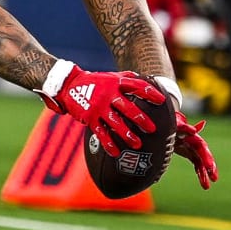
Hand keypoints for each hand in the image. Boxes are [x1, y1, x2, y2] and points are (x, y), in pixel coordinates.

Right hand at [40, 64, 164, 155]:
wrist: (69, 85)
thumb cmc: (94, 81)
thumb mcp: (110, 76)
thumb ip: (127, 78)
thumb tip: (149, 81)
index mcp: (116, 83)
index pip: (136, 86)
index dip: (149, 93)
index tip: (162, 101)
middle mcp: (108, 95)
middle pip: (127, 107)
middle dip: (140, 118)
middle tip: (152, 128)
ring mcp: (98, 107)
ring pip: (115, 122)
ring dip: (127, 134)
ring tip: (137, 144)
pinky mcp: (90, 118)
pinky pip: (101, 132)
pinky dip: (108, 143)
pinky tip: (116, 152)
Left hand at [174, 111, 218, 189]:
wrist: (165, 124)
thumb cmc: (171, 124)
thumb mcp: (176, 125)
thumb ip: (184, 127)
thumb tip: (194, 130)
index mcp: (192, 136)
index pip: (202, 147)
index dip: (206, 157)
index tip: (209, 167)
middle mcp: (195, 143)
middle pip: (204, 155)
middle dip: (209, 167)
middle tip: (214, 177)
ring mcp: (193, 149)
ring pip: (202, 163)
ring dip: (205, 175)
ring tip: (207, 187)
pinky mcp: (190, 154)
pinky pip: (197, 166)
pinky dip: (200, 175)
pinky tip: (204, 185)